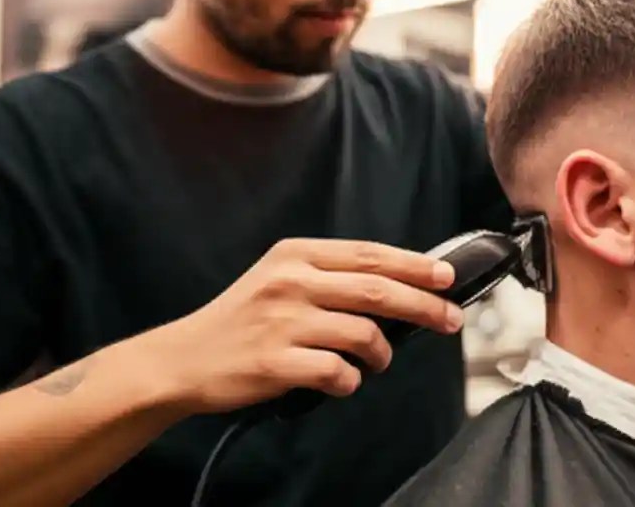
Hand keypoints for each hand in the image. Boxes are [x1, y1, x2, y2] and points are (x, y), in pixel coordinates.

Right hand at [128, 238, 463, 414]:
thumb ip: (330, 276)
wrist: (183, 358)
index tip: (447, 277)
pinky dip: (350, 380)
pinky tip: (344, 380)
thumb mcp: (280, 278)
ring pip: (364, 334)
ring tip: (377, 361)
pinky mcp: (274, 362)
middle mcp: (290, 282)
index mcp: (295, 254)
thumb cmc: (241, 320)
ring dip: (382, 354)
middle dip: (424, 307)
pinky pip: (337, 372)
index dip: (415, 266)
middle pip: (378, 290)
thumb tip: (398, 284)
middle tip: (450, 320)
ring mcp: (281, 322)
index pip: (370, 254)